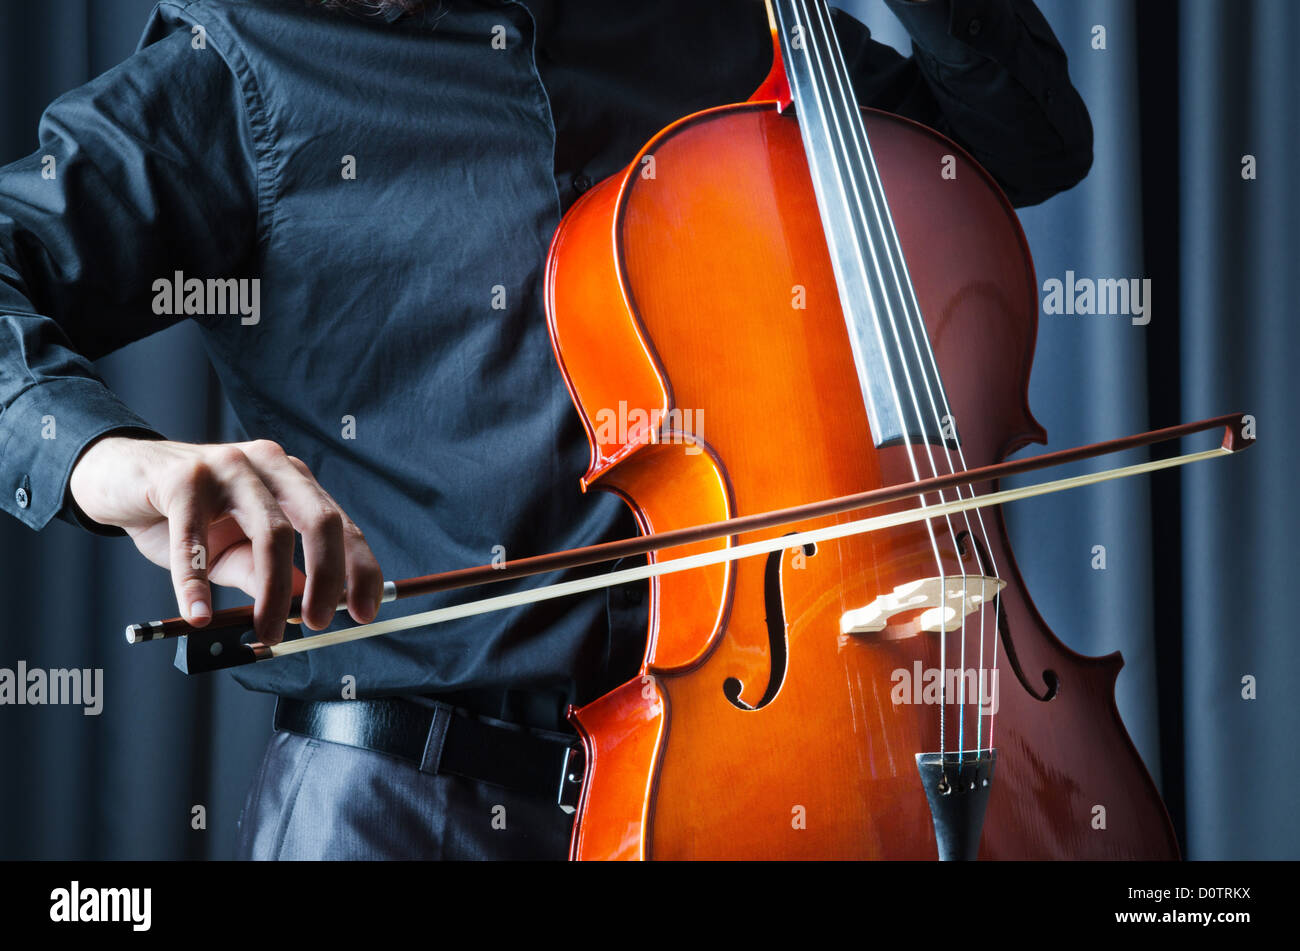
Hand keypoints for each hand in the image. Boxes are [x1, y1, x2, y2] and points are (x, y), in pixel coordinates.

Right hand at [69, 435, 382, 643]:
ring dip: (272, 590)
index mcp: (292, 480)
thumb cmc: (183, 516)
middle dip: (328, 578)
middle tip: (319, 624)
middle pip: (318, 520)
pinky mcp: (182, 478)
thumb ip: (266, 572)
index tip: (368, 613)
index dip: (360, 569)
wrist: (117, 478)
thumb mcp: (231, 551)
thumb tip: (305, 602)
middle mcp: (269, 465)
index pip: (341, 525)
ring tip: (264, 632)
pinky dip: (196, 583)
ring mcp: (228, 466)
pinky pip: (194, 538)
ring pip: (269, 530)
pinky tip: (199, 615)